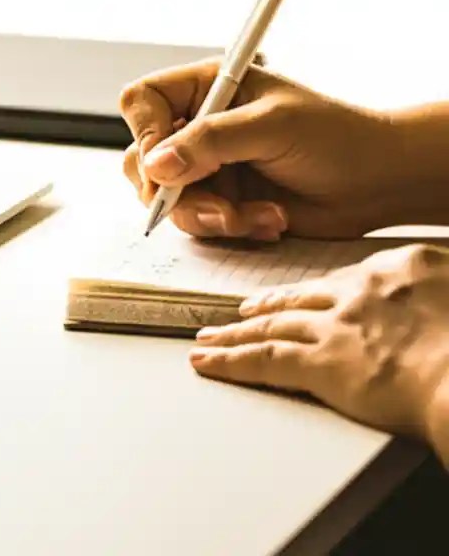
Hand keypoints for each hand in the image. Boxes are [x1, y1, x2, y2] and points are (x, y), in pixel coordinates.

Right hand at [118, 58, 402, 239]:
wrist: (377, 183)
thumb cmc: (338, 139)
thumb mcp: (272, 127)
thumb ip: (210, 142)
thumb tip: (157, 165)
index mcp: (207, 88)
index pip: (142, 102)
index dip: (146, 133)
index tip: (166, 164)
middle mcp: (198, 126)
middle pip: (142, 159)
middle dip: (176, 191)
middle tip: (215, 205)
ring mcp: (206, 167)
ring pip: (166, 199)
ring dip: (209, 215)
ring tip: (255, 214)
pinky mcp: (219, 201)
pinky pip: (196, 223)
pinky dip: (229, 228)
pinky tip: (268, 219)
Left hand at [189, 244, 448, 439]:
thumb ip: (442, 293)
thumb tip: (437, 309)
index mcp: (404, 268)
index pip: (349, 277)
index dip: (319, 290)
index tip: (307, 295)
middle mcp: (362, 290)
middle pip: (302, 298)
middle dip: (267, 306)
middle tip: (244, 310)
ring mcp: (338, 325)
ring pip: (272, 327)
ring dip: (236, 332)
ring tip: (210, 337)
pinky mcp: (322, 363)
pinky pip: (262, 361)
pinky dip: (229, 360)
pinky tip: (207, 362)